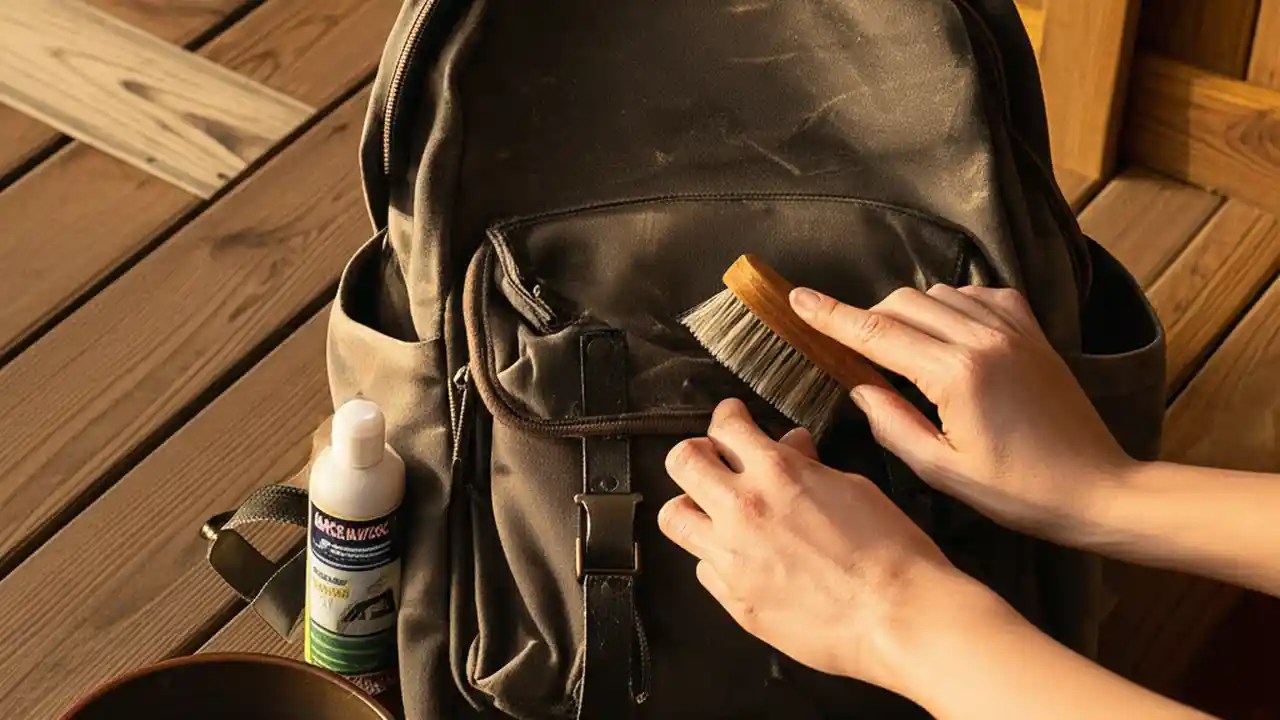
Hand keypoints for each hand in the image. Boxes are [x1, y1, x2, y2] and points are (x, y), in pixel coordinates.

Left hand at [659, 399, 967, 690]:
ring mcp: (732, 558)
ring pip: (674, 518)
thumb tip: (789, 450)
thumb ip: (807, 467)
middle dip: (696, 454)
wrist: (899, 617)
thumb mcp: (852, 487)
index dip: (727, 417)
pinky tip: (742, 558)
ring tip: (713, 510)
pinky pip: (703, 568)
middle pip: (681, 462)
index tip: (731, 419)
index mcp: (776, 473)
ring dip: (692, 507)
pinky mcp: (735, 600)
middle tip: (712, 459)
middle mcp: (743, 510)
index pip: (725, 426)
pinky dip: (716, 558)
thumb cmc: (891, 554)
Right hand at [789, 284, 1134, 540]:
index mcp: (956, 374)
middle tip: (851, 347)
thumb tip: (858, 388)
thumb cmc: (1019, 491)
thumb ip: (892, 424)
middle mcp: (983, 338)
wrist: (1098, 487)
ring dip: (908, 312)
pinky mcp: (1032, 330)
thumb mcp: (942, 470)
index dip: (831, 315)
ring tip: (900, 349)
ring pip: (937, 295)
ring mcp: (1012, 329)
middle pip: (903, 303)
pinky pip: (977, 295)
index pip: (877, 332)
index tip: (797, 299)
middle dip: (868, 317)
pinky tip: (947, 333)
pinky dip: (951, 305)